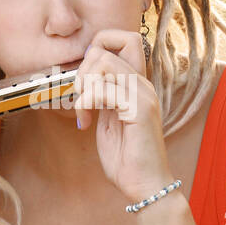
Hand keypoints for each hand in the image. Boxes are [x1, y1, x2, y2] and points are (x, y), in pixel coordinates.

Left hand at [71, 30, 172, 202]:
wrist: (145, 186)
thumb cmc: (127, 158)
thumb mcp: (108, 120)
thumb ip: (102, 96)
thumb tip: (84, 77)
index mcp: (138, 84)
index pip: (125, 38)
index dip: (98, 47)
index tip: (86, 79)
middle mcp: (144, 84)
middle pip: (110, 44)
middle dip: (84, 67)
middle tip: (80, 97)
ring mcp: (144, 95)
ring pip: (105, 62)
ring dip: (84, 85)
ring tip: (83, 110)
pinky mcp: (140, 110)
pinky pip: (105, 88)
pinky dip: (87, 103)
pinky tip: (86, 123)